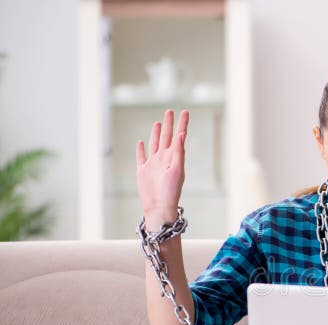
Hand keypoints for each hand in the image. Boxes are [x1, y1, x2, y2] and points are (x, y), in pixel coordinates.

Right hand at [135, 109, 188, 224]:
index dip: (182, 124)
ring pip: (154, 144)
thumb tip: (181, 134)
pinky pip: (141, 157)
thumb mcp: (177, 170)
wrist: (159, 207)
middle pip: (166, 137)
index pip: (179, 136)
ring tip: (159, 123)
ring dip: (156, 134)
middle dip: (169, 124)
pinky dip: (141, 149)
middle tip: (170, 111)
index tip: (185, 112)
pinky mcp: (143, 171)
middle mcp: (163, 159)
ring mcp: (153, 164)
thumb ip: (179, 152)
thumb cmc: (171, 191)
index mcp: (174, 157)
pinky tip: (141, 142)